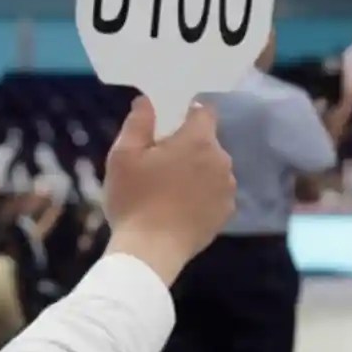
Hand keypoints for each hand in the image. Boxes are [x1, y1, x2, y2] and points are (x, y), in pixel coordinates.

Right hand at [104, 97, 235, 285]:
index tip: (169, 124)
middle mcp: (222, 161)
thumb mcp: (123, 155)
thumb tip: (147, 100)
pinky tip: (180, 206)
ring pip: (212, 167)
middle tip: (159, 162)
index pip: (203, 111)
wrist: (151, 251)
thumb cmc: (134, 199)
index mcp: (199, 141)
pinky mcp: (227, 211)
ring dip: (196, 170)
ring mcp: (228, 188)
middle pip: (207, 141)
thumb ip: (138, 123)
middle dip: (187, 145)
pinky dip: (202, 193)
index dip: (187, 113)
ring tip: (168, 188)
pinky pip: (215, 192)